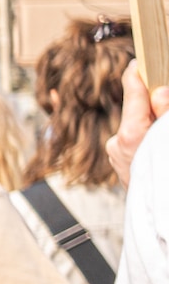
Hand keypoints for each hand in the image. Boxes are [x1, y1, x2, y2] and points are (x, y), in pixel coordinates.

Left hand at [107, 61, 168, 183]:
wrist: (160, 221)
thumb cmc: (163, 180)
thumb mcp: (166, 139)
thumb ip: (166, 114)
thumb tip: (159, 93)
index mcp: (131, 136)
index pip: (133, 95)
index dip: (137, 75)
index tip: (138, 63)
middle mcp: (119, 145)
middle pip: (136, 111)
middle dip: (152, 102)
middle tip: (161, 93)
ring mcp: (118, 157)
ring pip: (137, 127)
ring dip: (152, 123)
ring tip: (160, 126)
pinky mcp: (123, 165)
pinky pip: (137, 142)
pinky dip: (149, 137)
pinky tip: (159, 143)